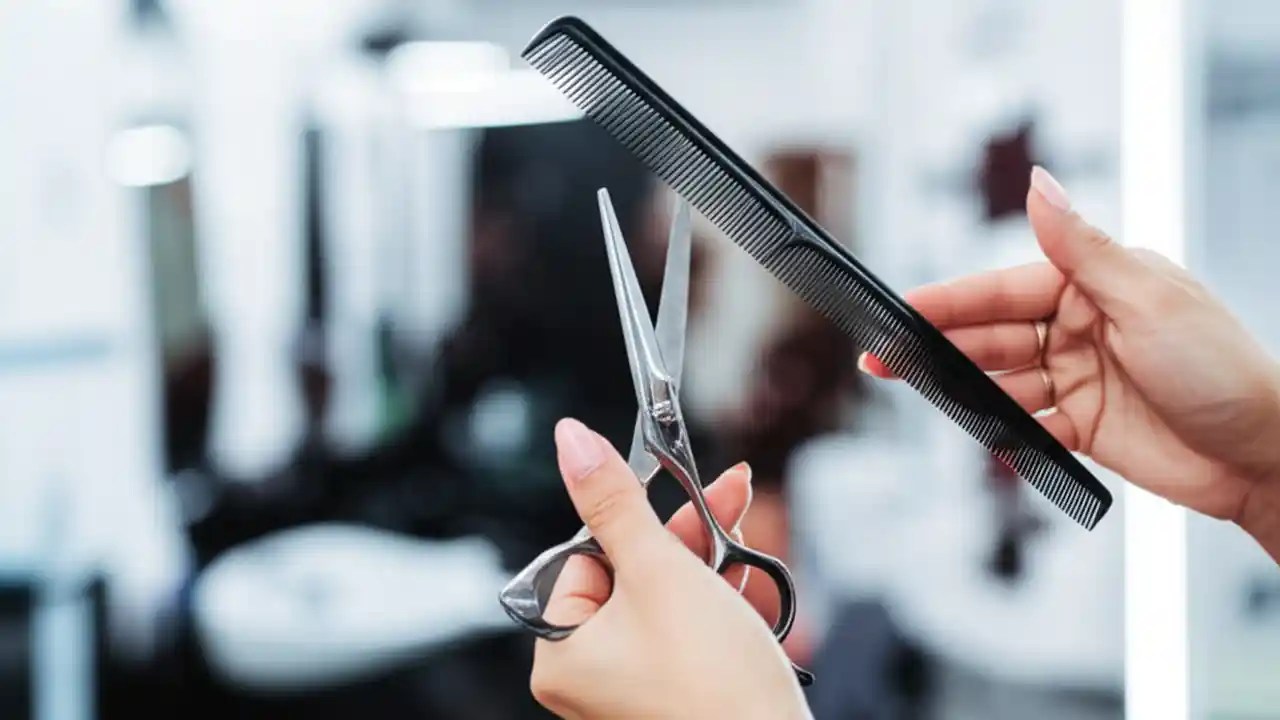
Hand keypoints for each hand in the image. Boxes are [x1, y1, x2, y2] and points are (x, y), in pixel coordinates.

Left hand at [529, 418, 810, 719]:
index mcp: (560, 654)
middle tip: (726, 497)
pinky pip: (684, 629)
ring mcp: (632, 687)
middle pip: (628, 571)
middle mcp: (588, 676)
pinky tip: (748, 588)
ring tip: (745, 548)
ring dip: (707, 563)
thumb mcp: (661, 572)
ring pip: (663, 596)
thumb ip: (615, 502)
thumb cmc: (715, 688)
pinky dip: (715, 603)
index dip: (634, 519)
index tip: (676, 482)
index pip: (585, 553)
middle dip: (684, 535)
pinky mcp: (674, 691)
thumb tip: (571, 442)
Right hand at [861, 167, 1279, 558]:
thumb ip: (1080, 248)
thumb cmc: (1222, 368)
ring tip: (941, 404)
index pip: (1003, 290)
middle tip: (886, 362)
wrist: (1266, 456)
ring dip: (972, 395)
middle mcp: (1079, 327)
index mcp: (1092, 286)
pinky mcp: (1084, 426)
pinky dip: (1011, 437)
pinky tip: (1000, 440)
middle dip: (939, 350)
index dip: (947, 302)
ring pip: (1002, 384)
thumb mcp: (1146, 298)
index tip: (900, 311)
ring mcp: (1079, 378)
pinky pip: (1029, 429)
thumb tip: (1038, 183)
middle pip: (990, 337)